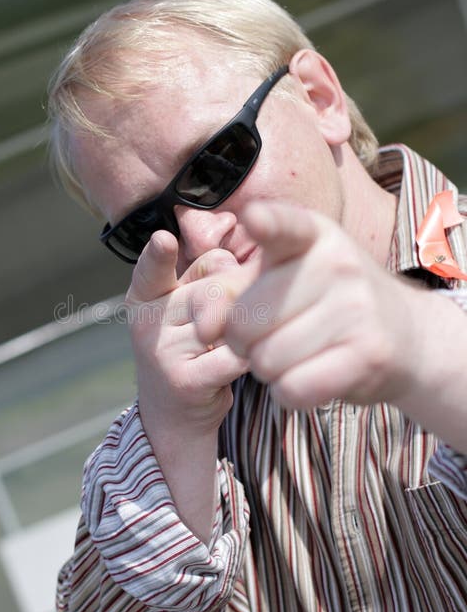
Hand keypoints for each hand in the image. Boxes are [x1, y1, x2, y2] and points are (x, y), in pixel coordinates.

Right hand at [126, 231, 248, 438]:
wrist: (173, 417)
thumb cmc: (189, 349)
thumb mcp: (186, 307)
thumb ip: (209, 276)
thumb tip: (248, 264)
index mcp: (143, 297)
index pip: (154, 269)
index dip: (159, 255)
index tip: (163, 240)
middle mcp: (147, 323)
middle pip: (213, 288)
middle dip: (242, 295)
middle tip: (243, 316)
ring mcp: (163, 353)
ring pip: (228, 320)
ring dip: (247, 329)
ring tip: (237, 343)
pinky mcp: (186, 382)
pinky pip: (235, 355)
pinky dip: (250, 356)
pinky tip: (247, 362)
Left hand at [195, 201, 419, 409]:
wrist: (408, 335)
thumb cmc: (328, 302)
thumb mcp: (288, 275)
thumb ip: (236, 290)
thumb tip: (204, 325)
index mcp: (312, 235)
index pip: (284, 225)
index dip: (266, 223)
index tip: (253, 218)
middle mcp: (337, 264)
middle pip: (244, 321)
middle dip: (244, 343)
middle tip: (271, 337)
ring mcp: (357, 308)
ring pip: (266, 360)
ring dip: (269, 370)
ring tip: (296, 354)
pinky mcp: (368, 354)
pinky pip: (294, 388)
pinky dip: (290, 393)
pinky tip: (310, 375)